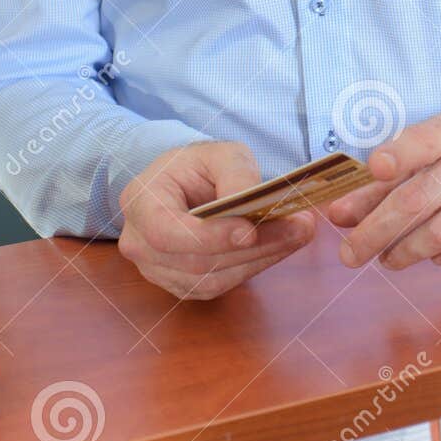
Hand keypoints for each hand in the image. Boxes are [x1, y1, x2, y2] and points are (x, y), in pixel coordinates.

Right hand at [117, 140, 315, 299]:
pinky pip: (219, 286)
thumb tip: (249, 205)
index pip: (166, 232)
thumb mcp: (220, 154)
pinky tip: (279, 247)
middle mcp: (140, 244)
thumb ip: (234, 175)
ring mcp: (158, 270)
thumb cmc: (197, 167)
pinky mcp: (182, 286)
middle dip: (253, 247)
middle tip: (300, 227)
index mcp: (140, 202)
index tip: (250, 232)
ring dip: (260, 259)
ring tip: (298, 234)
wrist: (185, 186)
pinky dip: (253, 267)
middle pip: (196, 261)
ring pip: (211, 279)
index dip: (208, 237)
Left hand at [327, 111, 440, 269]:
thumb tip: (338, 215)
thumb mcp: (433, 160)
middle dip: (377, 229)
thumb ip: (385, 185)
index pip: (426, 139)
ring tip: (388, 258)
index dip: (400, 153)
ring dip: (406, 251)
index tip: (373, 167)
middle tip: (349, 254)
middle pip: (421, 197)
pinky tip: (431, 255)